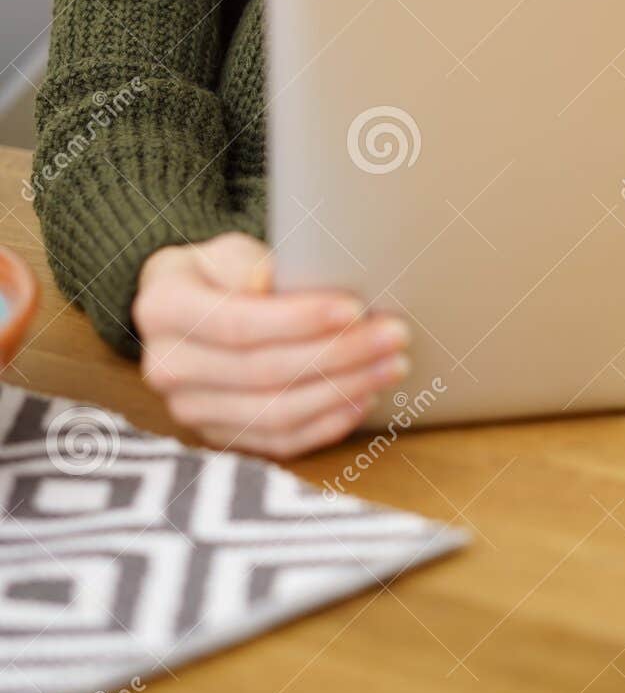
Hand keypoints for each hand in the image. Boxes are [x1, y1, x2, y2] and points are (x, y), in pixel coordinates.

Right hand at [132, 231, 410, 458]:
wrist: (190, 309)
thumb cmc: (219, 272)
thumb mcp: (223, 249)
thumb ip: (242, 261)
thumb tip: (266, 282)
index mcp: (162, 309)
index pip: (238, 323)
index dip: (299, 320)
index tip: (353, 308)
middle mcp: (167, 368)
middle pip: (264, 372)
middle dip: (338, 355)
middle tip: (394, 335)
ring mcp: (190, 410)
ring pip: (276, 413)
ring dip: (343, 391)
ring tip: (391, 366)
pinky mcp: (219, 437)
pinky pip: (279, 442)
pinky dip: (327, 424)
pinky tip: (363, 398)